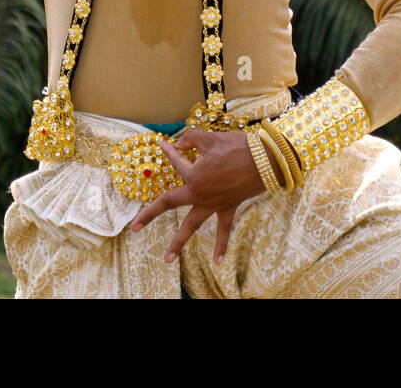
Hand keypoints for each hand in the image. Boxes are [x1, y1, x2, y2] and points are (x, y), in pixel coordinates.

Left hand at [128, 129, 270, 264]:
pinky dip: (222, 246)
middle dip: (150, 215)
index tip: (162, 144)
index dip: (169, 152)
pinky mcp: (228, 207)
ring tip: (166, 259)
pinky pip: (224, 229)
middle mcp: (200, 193)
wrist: (266, 160)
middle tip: (134, 228)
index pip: (176, 162)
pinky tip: (218, 262)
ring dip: (178, 243)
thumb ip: (191, 139)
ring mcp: (214, 204)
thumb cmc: (237, 146)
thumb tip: (181, 143)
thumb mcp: (210, 138)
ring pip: (192, 226)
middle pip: (169, 204)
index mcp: (193, 176)